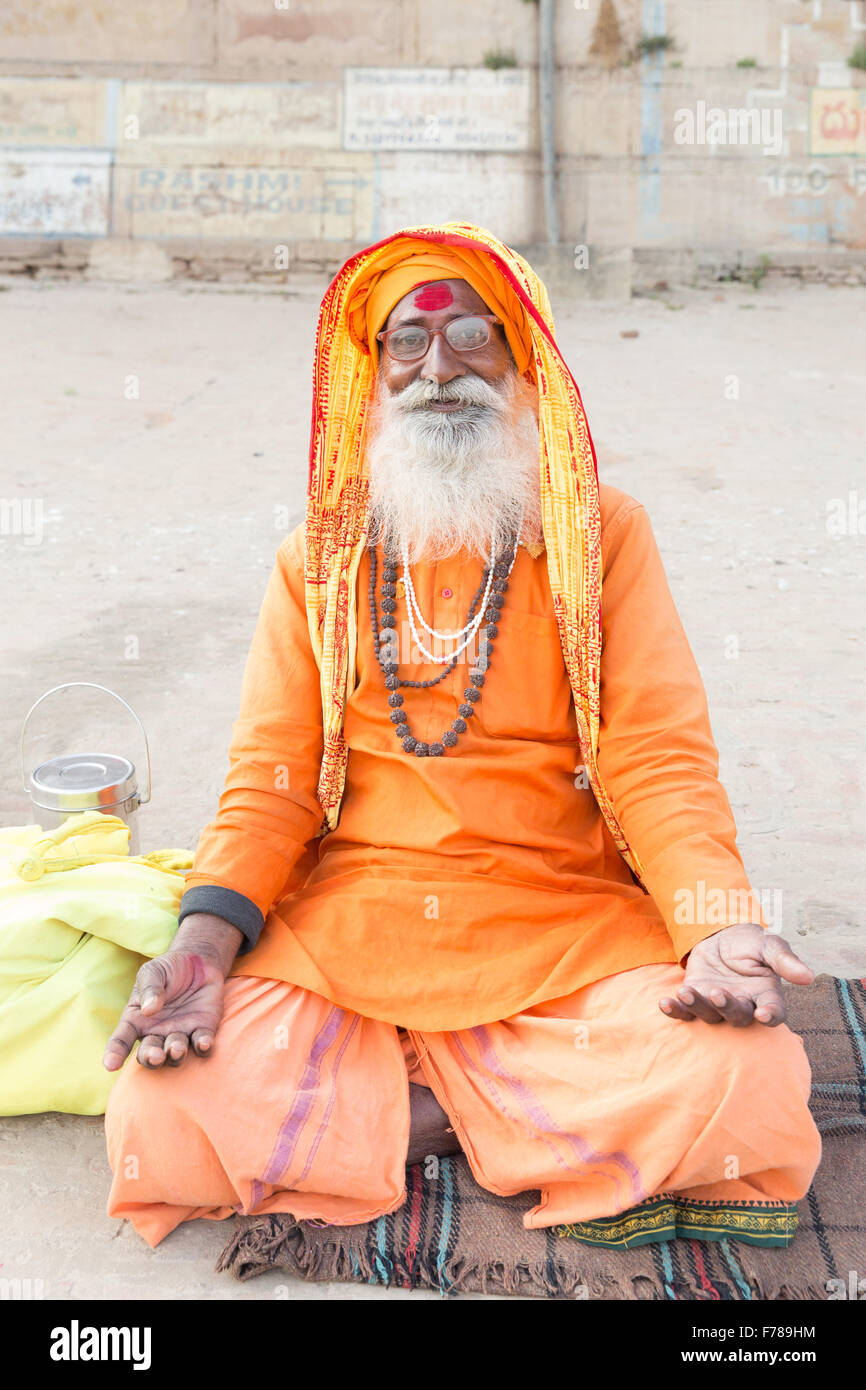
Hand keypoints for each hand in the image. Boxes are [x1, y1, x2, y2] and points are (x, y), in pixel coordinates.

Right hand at [102, 951, 225, 1070]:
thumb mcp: (154, 971)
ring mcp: (179, 1035)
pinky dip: (203, 1047)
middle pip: (148, 1055)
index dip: (114, 1054)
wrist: (200, 963)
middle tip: (156, 1056)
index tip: (110, 1065)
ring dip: (175, 1054)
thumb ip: (150, 988)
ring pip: (174, 1055)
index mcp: (137, 1020)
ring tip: (177, 1047)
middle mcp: (156, 1033)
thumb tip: (148, 1009)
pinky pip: (202, 1046)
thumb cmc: (169, 969)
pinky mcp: (202, 1031)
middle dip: (151, 1058)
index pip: (121, 1040)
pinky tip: (203, 1043)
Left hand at [659, 923, 813, 1026]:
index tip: (763, 1014)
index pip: (773, 1013)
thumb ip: (784, 960)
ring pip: (710, 1015)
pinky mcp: (696, 998)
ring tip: (687, 992)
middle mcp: (743, 1004)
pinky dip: (675, 1010)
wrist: (720, 935)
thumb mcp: (768, 944)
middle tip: (718, 993)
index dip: (770, 1016)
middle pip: (738, 1017)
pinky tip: (664, 1003)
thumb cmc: (750, 942)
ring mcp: (717, 1004)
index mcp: (766, 995)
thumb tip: (808, 977)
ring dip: (698, 1006)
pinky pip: (685, 1012)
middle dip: (727, 1007)